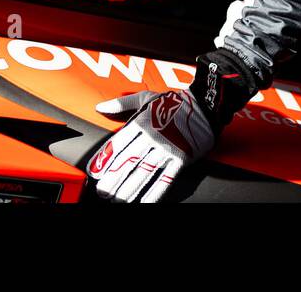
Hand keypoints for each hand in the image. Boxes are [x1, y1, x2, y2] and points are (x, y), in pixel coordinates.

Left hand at [88, 89, 214, 202]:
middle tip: (103, 192)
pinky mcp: (182, 158)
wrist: (204, 106)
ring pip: (145, 172)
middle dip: (114, 179)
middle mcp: (153, 136)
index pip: (119, 144)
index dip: (105, 160)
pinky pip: (166, 179)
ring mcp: (168, 148)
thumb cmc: (173, 102)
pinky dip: (154, 193)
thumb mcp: (146, 97)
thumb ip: (121, 103)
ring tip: (117, 200)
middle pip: (129, 161)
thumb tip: (100, 107)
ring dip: (129, 188)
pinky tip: (144, 202)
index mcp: (142, 121)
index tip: (95, 172)